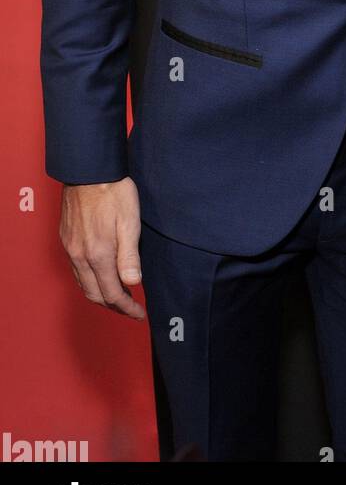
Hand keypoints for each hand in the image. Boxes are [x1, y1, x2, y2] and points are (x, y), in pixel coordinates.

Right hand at [60, 178, 145, 319]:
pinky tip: (102, 275)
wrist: (89, 170)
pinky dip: (90, 280)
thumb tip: (133, 284)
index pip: (112, 294)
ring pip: (84, 284)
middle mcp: (80, 256)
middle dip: (114, 306)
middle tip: (131, 308)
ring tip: (120, 294)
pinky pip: (77, 270)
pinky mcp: (66, 239)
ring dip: (101, 294)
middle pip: (95, 294)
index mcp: (98, 254)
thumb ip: (130, 256)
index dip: (127, 308)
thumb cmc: (114, 192)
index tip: (139, 314)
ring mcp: (71, 248)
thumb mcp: (130, 222)